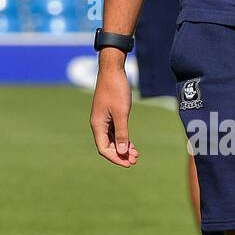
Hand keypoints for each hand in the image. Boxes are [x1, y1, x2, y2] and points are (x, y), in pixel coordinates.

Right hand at [90, 53, 138, 167]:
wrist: (112, 70)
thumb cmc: (116, 90)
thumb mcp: (121, 113)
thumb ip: (122, 133)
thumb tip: (121, 152)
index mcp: (98, 125)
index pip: (104, 148)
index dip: (115, 158)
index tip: (129, 163)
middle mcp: (98, 124)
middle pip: (108, 146)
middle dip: (121, 154)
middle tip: (135, 159)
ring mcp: (103, 119)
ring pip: (112, 140)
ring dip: (123, 148)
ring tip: (136, 154)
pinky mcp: (109, 114)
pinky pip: (114, 132)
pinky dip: (122, 139)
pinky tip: (131, 143)